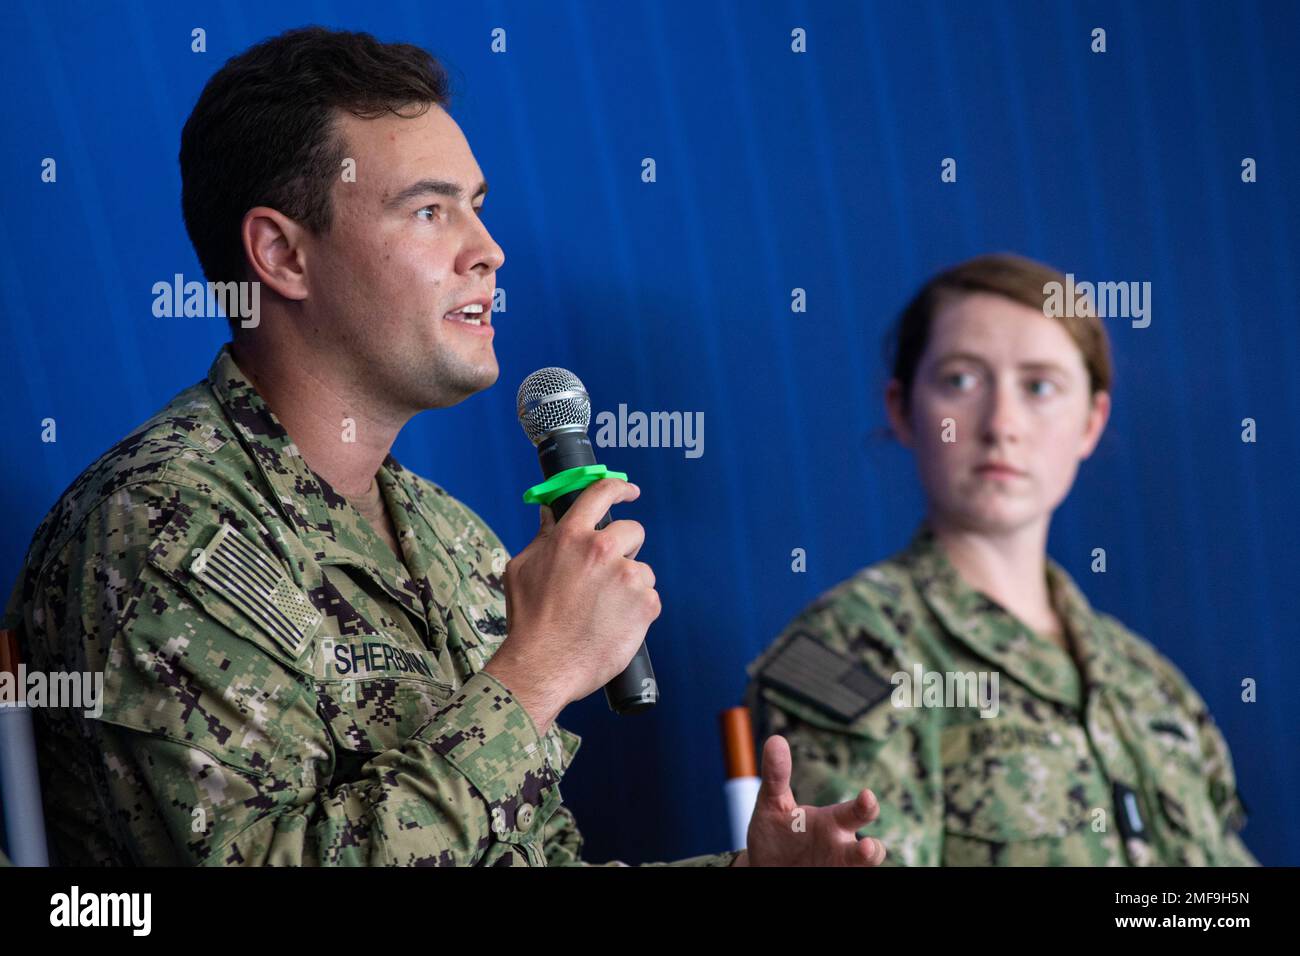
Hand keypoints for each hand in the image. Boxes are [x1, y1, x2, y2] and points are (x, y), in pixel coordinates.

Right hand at [485, 478, 659, 732]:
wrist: (543, 665)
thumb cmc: (529, 621)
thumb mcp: (522, 569)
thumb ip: (543, 537)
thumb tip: (551, 514)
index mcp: (571, 536)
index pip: (601, 493)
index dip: (619, 488)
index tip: (629, 492)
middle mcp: (602, 549)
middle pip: (632, 531)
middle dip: (625, 549)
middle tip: (607, 576)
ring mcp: (627, 576)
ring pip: (641, 569)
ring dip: (629, 584)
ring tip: (604, 611)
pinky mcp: (645, 603)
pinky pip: (650, 598)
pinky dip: (638, 610)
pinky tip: (615, 625)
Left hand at [732, 735, 886, 866]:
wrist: (763, 867)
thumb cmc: (775, 833)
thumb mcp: (771, 804)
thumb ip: (776, 776)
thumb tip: (775, 739)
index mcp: (833, 822)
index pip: (856, 812)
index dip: (865, 806)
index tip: (866, 795)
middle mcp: (841, 848)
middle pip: (868, 852)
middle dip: (871, 851)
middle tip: (866, 848)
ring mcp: (836, 869)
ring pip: (860, 871)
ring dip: (862, 867)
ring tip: (860, 857)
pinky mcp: (830, 881)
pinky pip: (840, 882)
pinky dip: (837, 879)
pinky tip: (822, 875)